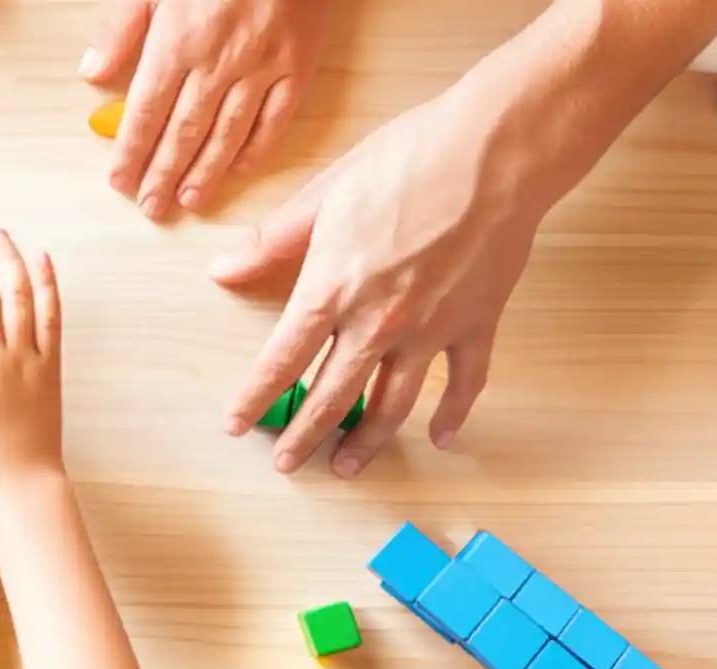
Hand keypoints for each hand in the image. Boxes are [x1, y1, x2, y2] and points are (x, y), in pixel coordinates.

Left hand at [80, 0, 331, 219]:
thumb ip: (123, 22)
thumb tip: (92, 71)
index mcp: (180, 37)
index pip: (147, 110)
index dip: (131, 151)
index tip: (119, 182)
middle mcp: (221, 60)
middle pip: (184, 132)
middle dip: (163, 174)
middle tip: (150, 208)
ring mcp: (265, 66)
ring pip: (228, 134)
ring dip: (205, 173)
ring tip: (188, 200)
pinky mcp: (300, 66)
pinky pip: (276, 120)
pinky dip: (255, 150)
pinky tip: (236, 170)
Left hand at [212, 93, 545, 476]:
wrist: (493, 152)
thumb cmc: (409, 159)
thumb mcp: (324, 194)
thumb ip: (272, 241)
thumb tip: (223, 270)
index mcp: (333, 289)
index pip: (281, 360)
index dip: (255, 398)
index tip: (237, 424)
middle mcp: (378, 323)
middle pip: (331, 397)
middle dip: (304, 437)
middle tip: (286, 465)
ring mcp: (430, 331)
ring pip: (392, 406)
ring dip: (366, 443)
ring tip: (346, 467)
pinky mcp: (475, 324)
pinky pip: (463, 384)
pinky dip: (452, 415)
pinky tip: (440, 437)